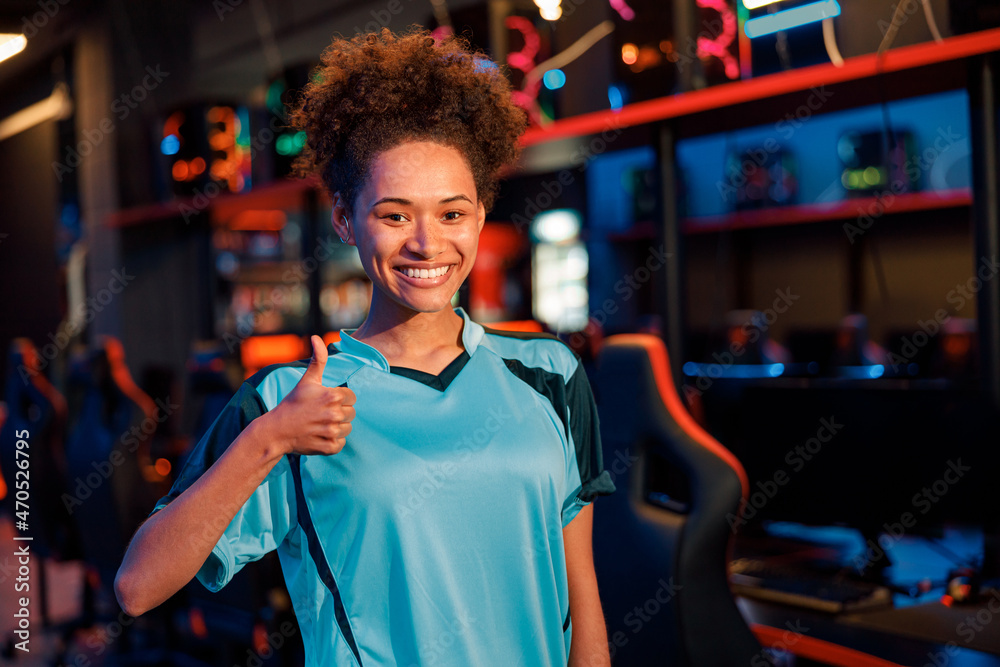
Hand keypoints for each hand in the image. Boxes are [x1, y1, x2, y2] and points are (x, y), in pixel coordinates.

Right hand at [264, 335, 355, 455]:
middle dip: (339, 413)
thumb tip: (316, 337)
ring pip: (347, 429)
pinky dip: (332, 441)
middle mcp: (335, 414)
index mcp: (334, 396)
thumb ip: (318, 359)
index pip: (351, 397)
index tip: (325, 401)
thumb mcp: (307, 380)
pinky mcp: (329, 447)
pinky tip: (319, 436)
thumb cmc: (293, 403)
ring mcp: (332, 431)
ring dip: (336, 427)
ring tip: (320, 424)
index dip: (340, 399)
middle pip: (351, 413)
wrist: (276, 430)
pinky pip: (341, 443)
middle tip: (320, 414)